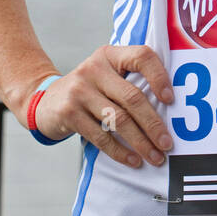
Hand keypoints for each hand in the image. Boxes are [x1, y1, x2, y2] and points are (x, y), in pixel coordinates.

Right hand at [32, 45, 173, 168]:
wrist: (45, 100)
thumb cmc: (89, 89)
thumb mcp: (106, 74)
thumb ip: (130, 81)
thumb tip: (171, 110)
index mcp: (110, 55)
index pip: (141, 56)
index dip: (159, 77)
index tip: (171, 100)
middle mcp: (94, 68)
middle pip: (133, 97)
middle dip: (154, 124)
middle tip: (168, 144)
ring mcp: (80, 90)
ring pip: (119, 120)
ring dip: (141, 142)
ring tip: (155, 157)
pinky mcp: (69, 113)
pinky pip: (101, 136)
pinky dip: (120, 152)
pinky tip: (133, 160)